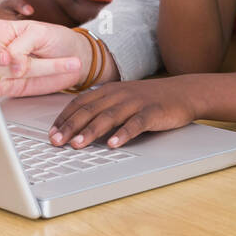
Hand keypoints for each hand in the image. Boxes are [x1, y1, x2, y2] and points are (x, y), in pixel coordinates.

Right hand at [0, 15, 86, 96]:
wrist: (76, 58)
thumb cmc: (56, 39)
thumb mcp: (42, 32)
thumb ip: (23, 44)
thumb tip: (10, 62)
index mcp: (5, 31)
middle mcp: (3, 49)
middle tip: (10, 57)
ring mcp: (8, 68)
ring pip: (10, 70)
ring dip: (36, 67)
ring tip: (60, 63)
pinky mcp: (15, 85)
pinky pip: (2, 89)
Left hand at [48, 78, 197, 148]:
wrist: (184, 92)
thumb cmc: (151, 99)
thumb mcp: (123, 99)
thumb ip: (102, 108)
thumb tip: (77, 126)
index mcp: (109, 90)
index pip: (80, 103)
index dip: (64, 118)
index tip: (51, 133)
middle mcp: (120, 94)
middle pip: (90, 110)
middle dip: (70, 126)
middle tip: (56, 142)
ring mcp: (136, 102)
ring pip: (109, 116)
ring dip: (91, 131)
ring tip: (77, 145)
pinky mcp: (152, 112)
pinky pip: (135, 124)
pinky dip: (123, 134)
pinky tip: (113, 144)